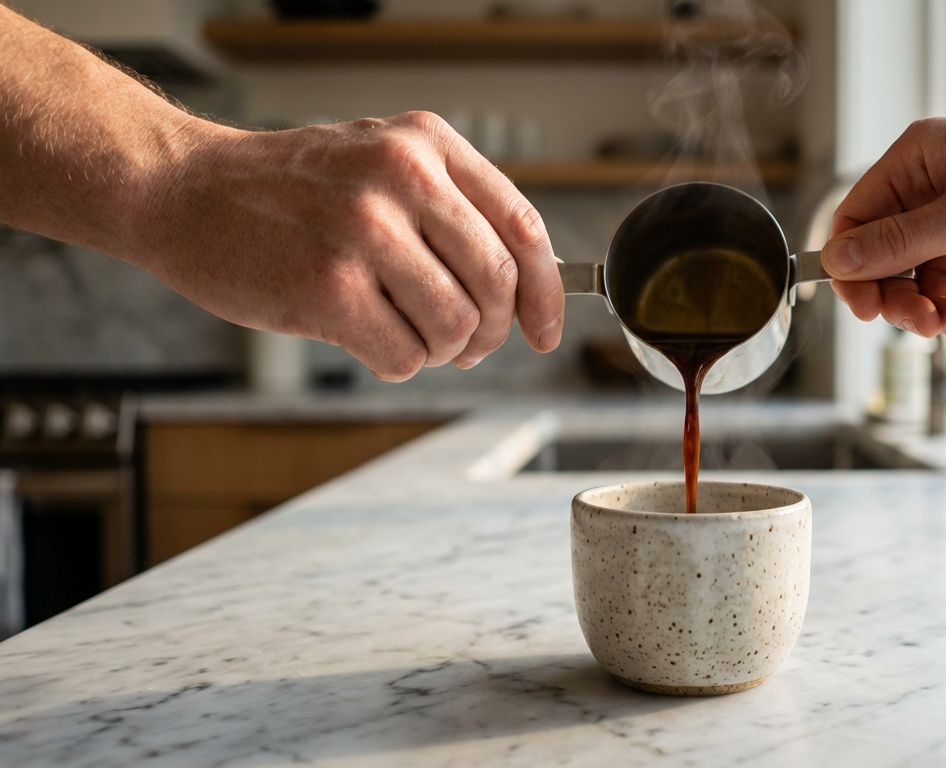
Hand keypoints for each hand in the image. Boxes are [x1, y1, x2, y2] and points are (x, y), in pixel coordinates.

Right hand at [133, 112, 562, 380]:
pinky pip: (403, 356)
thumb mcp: (381, 162)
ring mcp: (364, 232)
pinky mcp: (327, 288)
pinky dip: (397, 363)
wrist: (182, 191)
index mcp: (427, 144)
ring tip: (405, 334)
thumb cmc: (288, 189)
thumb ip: (451, 208)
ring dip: (439, 350)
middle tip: (466, 344)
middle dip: (490, 331)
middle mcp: (403, 177)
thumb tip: (524, 289)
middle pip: (496, 283)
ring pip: (454, 326)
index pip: (523, 228)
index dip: (546, 292)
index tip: (546, 330)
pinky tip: (368, 338)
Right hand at [822, 107, 945, 338]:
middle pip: (889, 259)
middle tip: (927, 325)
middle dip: (904, 299)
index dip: (853, 270)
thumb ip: (900, 242)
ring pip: (927, 280)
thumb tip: (838, 260)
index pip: (857, 221)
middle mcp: (934, 188)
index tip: (866, 310)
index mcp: (917, 161)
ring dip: (943, 309)